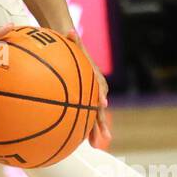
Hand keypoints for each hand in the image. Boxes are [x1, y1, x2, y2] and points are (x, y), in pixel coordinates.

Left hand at [64, 30, 111, 147]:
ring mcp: (91, 94)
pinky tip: (80, 139)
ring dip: (94, 129)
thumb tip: (70, 31)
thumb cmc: (70, 44)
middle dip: (101, 122)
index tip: (102, 106)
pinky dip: (83, 126)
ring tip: (96, 145)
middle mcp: (96, 87)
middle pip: (99, 107)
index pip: (99, 89)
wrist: (71, 46)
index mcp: (95, 76)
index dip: (100, 97)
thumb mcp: (72, 42)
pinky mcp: (83, 99)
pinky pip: (84, 114)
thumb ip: (72, 39)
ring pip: (93, 115)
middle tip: (105, 137)